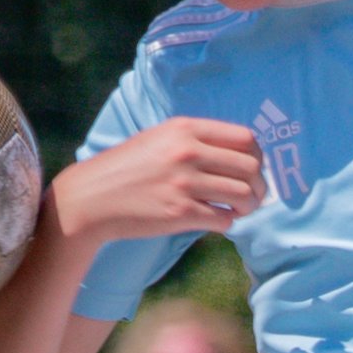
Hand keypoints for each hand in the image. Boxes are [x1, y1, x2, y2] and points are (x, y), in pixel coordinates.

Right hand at [51, 117, 263, 245]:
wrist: (92, 197)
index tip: (254, 169)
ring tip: (238, 210)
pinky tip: (217, 220)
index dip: (258, 157)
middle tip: (253, 196)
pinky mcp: (179, 213)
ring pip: (243, 196)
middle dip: (259, 186)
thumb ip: (196, 140)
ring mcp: (184, 184)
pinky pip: (224, 220)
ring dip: (248, 207)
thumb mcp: (160, 138)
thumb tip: (240, 154)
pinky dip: (227, 223)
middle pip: (251, 168)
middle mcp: (188, 153)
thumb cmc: (128, 168)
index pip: (245, 138)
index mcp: (186, 129)